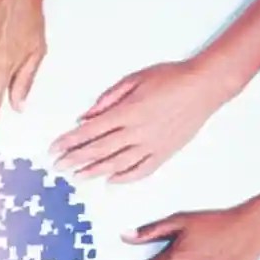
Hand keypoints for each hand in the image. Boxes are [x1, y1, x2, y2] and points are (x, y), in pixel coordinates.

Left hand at [50, 59, 238, 182]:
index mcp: (127, 112)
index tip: (54, 149)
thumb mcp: (134, 79)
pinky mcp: (165, 153)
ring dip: (94, 172)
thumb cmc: (171, 78)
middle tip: (57, 167)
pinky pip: (142, 170)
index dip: (69, 141)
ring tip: (77, 177)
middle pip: (99, 150)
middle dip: (75, 159)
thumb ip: (108, 99)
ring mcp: (152, 145)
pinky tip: (111, 181)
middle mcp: (137, 132)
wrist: (205, 86)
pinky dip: (125, 178)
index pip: (90, 131)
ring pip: (117, 164)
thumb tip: (85, 117)